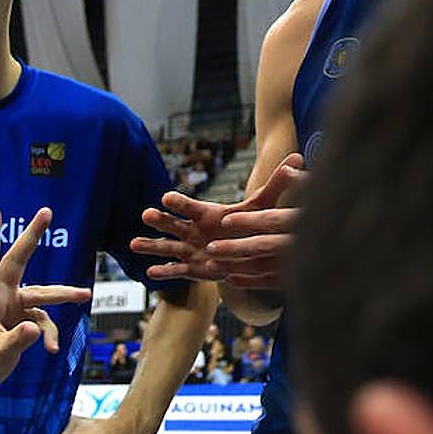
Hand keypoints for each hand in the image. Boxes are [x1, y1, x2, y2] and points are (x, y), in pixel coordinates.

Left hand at [0, 207, 91, 389]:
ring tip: (86, 296)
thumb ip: (16, 340)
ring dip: (63, 295)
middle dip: (33, 236)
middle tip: (46, 211)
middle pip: (18, 261)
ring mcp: (12, 305)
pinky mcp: (23, 318)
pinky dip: (50, 333)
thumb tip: (35, 328)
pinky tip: (52, 350)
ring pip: (42, 294)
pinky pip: (44, 319)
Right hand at [132, 153, 306, 287]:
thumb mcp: (263, 207)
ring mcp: (189, 249)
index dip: (179, 203)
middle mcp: (193, 230)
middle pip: (173, 224)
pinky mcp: (190, 267)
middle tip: (146, 214)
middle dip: (160, 220)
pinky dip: (164, 272)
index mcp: (206, 214)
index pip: (190, 207)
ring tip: (134, 244)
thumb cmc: (249, 225)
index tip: (166, 197)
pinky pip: (175, 270)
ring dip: (151, 245)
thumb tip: (298, 159)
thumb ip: (276, 185)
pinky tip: (149, 274)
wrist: (244, 249)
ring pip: (167, 246)